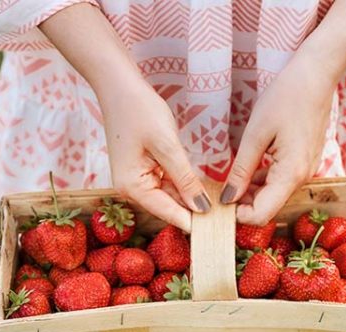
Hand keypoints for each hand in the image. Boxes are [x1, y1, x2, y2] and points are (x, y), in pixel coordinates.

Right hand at [102, 76, 210, 231]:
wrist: (119, 86)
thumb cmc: (140, 111)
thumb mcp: (167, 145)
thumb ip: (184, 179)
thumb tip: (201, 208)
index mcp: (132, 187)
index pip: (168, 213)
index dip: (193, 223)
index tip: (218, 232)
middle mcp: (130, 189)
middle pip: (168, 207)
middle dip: (193, 211)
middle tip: (226, 219)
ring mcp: (135, 180)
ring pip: (169, 196)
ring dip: (190, 198)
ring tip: (220, 206)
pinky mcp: (142, 171)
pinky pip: (165, 184)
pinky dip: (182, 185)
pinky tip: (202, 188)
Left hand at [220, 0, 345, 224]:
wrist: (317, 75)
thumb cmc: (286, 98)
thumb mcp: (255, 134)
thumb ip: (241, 170)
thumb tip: (228, 198)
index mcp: (291, 175)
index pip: (262, 215)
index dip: (238, 215)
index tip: (219, 201)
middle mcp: (302, 178)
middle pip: (268, 208)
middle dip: (243, 204)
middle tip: (220, 189)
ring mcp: (305, 171)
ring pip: (274, 196)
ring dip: (251, 193)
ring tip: (230, 178)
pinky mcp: (304, 162)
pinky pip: (280, 181)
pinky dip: (263, 181)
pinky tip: (248, 168)